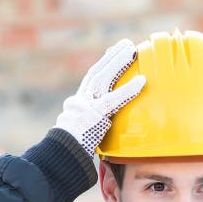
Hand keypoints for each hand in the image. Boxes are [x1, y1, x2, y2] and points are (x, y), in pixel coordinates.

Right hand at [53, 39, 146, 155]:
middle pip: (98, 73)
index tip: (112, 52)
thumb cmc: (71, 152)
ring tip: (132, 51)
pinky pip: (114, 99)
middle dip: (112, 57)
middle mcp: (81, 101)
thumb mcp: (79, 135)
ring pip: (103, 78)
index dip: (102, 64)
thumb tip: (103, 130)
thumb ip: (91, 127)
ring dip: (118, 63)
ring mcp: (87, 106)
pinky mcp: (95, 115)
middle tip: (127, 45)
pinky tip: (142, 82)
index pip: (91, 79)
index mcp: (77, 104)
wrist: (60, 156)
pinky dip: (128, 90)